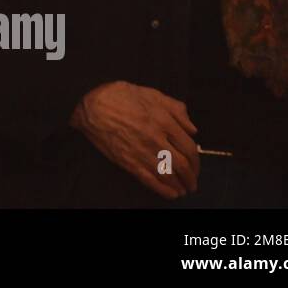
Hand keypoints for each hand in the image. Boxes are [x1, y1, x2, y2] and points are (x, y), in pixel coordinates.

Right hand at [70, 80, 198, 199]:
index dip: (197, 161)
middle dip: (191, 177)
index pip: (189, 148)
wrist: (91, 105)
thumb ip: (176, 109)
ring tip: (184, 190)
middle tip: (193, 182)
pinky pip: (151, 181)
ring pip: (169, 175)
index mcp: (164, 121)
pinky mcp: (128, 162)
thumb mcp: (152, 94)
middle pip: (183, 165)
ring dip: (180, 186)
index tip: (196, 165)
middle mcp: (156, 139)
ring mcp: (142, 152)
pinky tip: (171, 193)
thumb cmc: (120, 96)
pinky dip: (164, 190)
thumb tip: (192, 129)